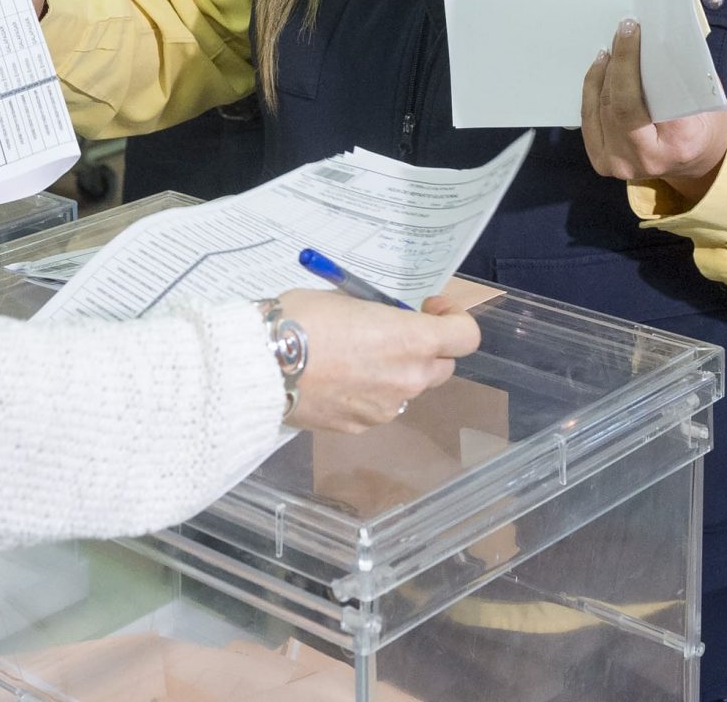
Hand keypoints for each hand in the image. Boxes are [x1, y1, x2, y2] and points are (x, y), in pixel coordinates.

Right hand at [273, 289, 479, 432]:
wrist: (259, 365)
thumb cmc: (301, 320)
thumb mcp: (347, 299)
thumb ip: (379, 315)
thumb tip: (386, 321)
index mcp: (411, 340)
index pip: (466, 337)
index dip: (455, 319)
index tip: (430, 308)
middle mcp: (408, 378)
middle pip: (442, 367)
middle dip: (425, 349)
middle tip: (392, 333)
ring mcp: (386, 408)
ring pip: (408, 390)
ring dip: (395, 373)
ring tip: (355, 357)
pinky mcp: (360, 426)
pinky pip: (378, 407)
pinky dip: (368, 394)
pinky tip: (336, 379)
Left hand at [581, 18, 726, 204]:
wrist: (693, 163)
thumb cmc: (702, 125)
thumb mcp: (705, 101)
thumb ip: (679, 78)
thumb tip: (650, 42)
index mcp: (681, 143)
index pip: (654, 97)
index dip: (635, 61)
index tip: (634, 31)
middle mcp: (647, 160)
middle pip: (621, 104)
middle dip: (619, 61)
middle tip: (624, 31)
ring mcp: (620, 164)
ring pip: (601, 108)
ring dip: (604, 72)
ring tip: (612, 46)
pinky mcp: (602, 161)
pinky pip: (589, 118)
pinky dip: (592, 89)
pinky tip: (600, 67)